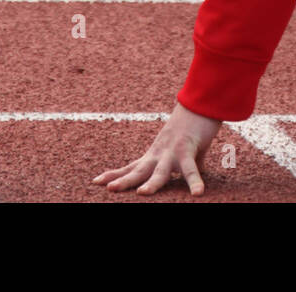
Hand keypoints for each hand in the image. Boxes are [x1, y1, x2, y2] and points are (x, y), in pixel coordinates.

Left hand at [92, 102, 221, 195]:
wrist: (198, 103)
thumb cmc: (192, 125)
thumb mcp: (186, 147)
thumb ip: (188, 161)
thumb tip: (198, 171)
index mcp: (155, 154)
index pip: (131, 167)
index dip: (116, 175)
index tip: (96, 181)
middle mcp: (159, 153)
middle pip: (139, 171)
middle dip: (124, 181)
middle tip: (108, 189)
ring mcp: (172, 152)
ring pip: (160, 172)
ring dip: (151, 183)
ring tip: (142, 193)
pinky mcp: (188, 149)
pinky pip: (192, 169)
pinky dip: (195, 182)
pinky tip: (197, 194)